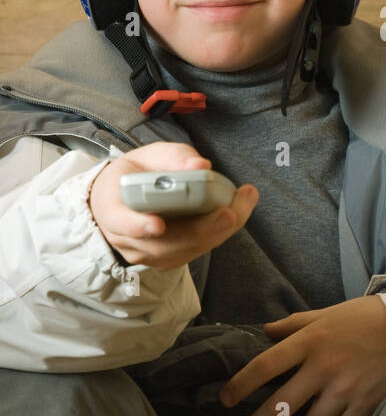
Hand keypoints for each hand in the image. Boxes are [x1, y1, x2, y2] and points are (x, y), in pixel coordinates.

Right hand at [88, 141, 258, 271]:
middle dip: (201, 229)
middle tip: (231, 212)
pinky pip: (194, 251)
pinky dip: (217, 233)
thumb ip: (174, 158)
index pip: (122, 222)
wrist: (122, 199)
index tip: (157, 224)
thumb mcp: (149, 156)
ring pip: (184, 250)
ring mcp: (147, 254)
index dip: (139, 226)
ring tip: (243, 205)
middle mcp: (127, 239)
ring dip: (218, 231)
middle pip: (164, 243)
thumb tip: (201, 165)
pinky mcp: (167, 259)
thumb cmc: (137, 175)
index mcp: (113, 210)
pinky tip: (237, 212)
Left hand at [219, 295, 385, 415]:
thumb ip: (293, 324)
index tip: (225, 401)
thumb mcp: (325, 314)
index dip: (241, 386)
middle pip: (280, 406)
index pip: (265, 366)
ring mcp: (344, 390)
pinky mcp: (365, 405)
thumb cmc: (362, 319)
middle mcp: (323, 368)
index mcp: (309, 342)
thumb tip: (265, 331)